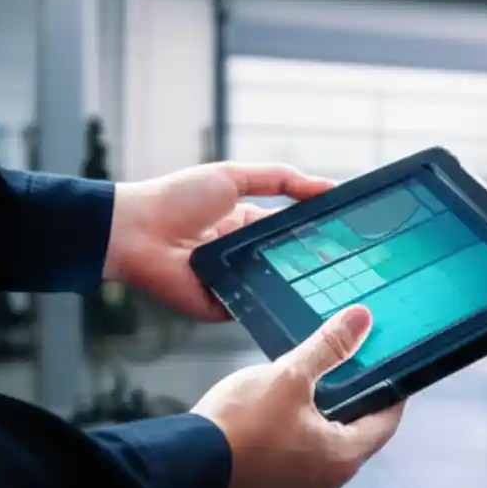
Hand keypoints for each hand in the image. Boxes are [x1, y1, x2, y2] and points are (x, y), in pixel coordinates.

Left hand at [104, 162, 334, 320]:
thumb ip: (280, 178)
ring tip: (333, 288)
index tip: (350, 238)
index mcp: (248, 225)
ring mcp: (235, 283)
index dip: (319, 234)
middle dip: (317, 266)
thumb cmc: (176, 199)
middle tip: (351, 268)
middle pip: (290, 263)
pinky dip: (271, 309)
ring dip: (298, 288)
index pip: (293, 232)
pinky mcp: (223, 307)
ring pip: (277, 289)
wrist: (135, 231)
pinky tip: (297, 307)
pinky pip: (255, 310)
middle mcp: (244, 256)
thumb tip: (327, 185)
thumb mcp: (233, 176)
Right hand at [192, 305, 404, 487]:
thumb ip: (329, 347)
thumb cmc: (242, 424)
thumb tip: (361, 319)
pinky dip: (302, 437)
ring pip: (328, 449)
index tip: (388, 367)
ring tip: (316, 386)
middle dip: (355, 403)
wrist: (184, 465)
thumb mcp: (290, 376)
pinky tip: (286, 413)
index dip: (390, 392)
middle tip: (350, 369)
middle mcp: (329, 484)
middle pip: (358, 436)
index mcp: (343, 458)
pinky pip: (302, 460)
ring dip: (325, 420)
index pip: (386, 422)